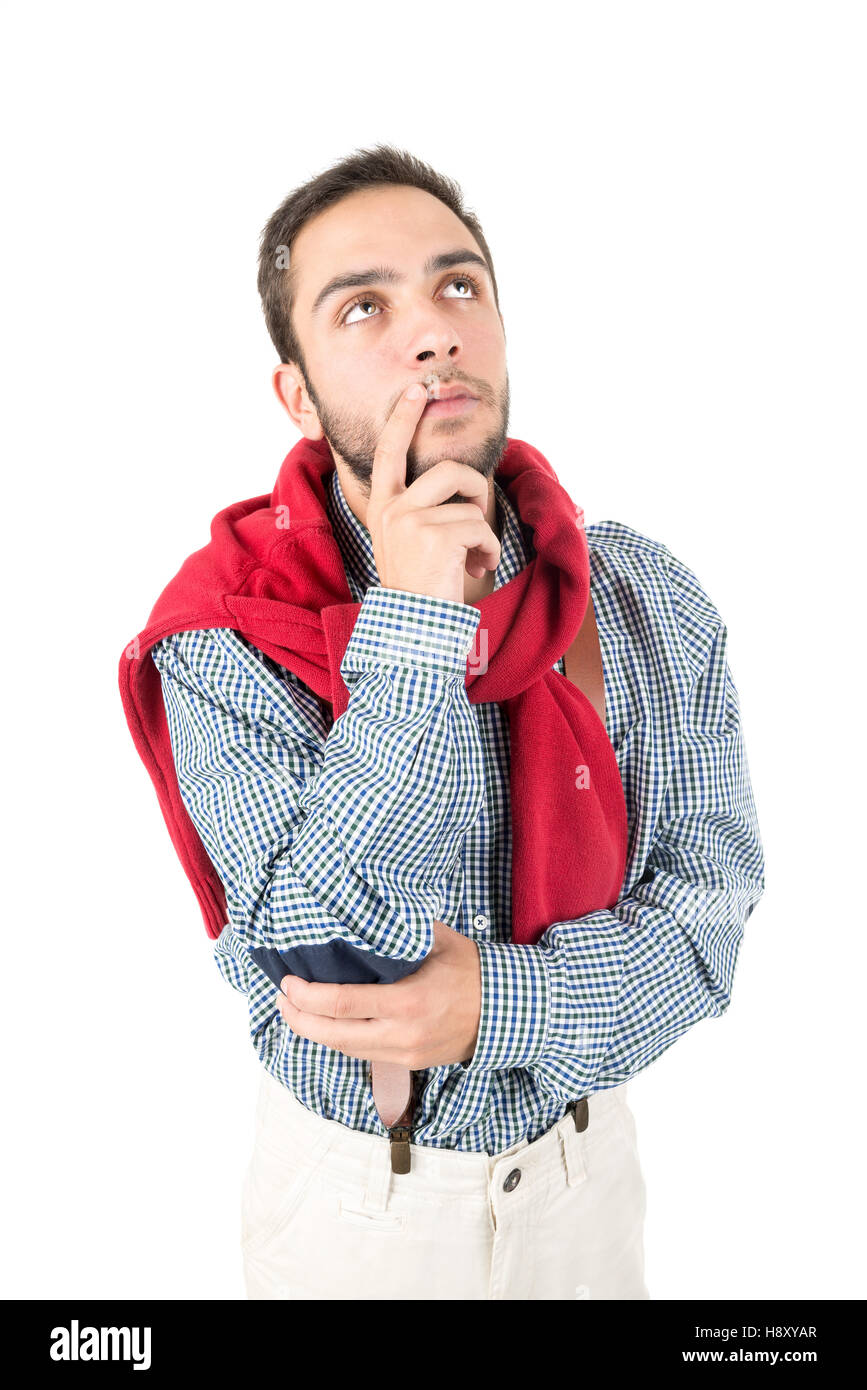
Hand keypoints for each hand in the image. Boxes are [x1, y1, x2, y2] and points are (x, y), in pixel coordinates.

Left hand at [275, 920, 481, 1068]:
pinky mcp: (408, 1064)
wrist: (508, 1011)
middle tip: (281, 997)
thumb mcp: (438, 940)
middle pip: (333, 1035)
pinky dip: (339, 1039)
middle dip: (298, 1018)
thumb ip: (399, 930)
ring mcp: (405, 1054)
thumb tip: (363, 911)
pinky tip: (326, 1023)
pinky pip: (363, 1054)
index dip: (306, 995)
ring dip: (314, 1031)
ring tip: (294, 1010)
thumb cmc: (473, 970)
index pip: (341, 1003)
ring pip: (344, 1049)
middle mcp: (402, 1034)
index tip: (288, 981)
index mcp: (408, 1001)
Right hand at [367, 382, 500, 604]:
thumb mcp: (407, 542)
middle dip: (477, 490)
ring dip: (484, 535)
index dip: (403, 418)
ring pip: (470, 505)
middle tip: (480, 518)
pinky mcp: (433, 535)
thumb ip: (420, 510)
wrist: (412, 627)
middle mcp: (391, 508)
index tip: (416, 391)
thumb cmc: (418, 587)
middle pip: (449, 470)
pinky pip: (479, 528)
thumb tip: (461, 486)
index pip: (389, 452)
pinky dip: (488, 551)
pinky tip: (476, 570)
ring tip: (475, 560)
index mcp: (382, 506)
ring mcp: (410, 520)